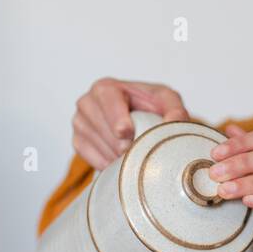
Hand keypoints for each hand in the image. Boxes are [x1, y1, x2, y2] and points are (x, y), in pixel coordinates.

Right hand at [72, 79, 190, 169]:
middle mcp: (88, 102)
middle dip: (117, 141)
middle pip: (99, 124)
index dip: (115, 116)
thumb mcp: (166, 101)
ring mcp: (79, 123)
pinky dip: (105, 163)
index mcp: (106, 88)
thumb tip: (174, 122)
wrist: (137, 119)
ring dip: (114, 154)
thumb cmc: (149, 106)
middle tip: (134, 152)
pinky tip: (119, 163)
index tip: (126, 133)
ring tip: (131, 156)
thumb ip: (175, 108)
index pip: (106, 98)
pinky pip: (88, 156)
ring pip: (93, 142)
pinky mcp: (78, 141)